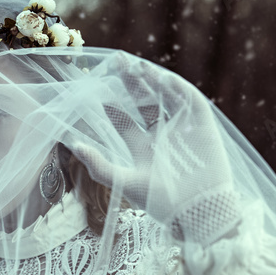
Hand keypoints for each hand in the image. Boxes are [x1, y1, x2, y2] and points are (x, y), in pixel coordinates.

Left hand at [69, 55, 232, 229]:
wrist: (198, 212)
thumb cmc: (160, 202)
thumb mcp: (124, 182)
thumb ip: (98, 165)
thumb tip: (73, 145)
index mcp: (142, 148)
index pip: (124, 120)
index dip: (112, 104)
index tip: (97, 87)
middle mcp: (161, 136)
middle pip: (144, 101)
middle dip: (131, 82)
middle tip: (117, 62)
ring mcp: (182, 129)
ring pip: (165, 97)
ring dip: (152, 81)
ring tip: (136, 66)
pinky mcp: (203, 127)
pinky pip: (190, 101)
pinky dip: (178, 89)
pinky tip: (162, 79)